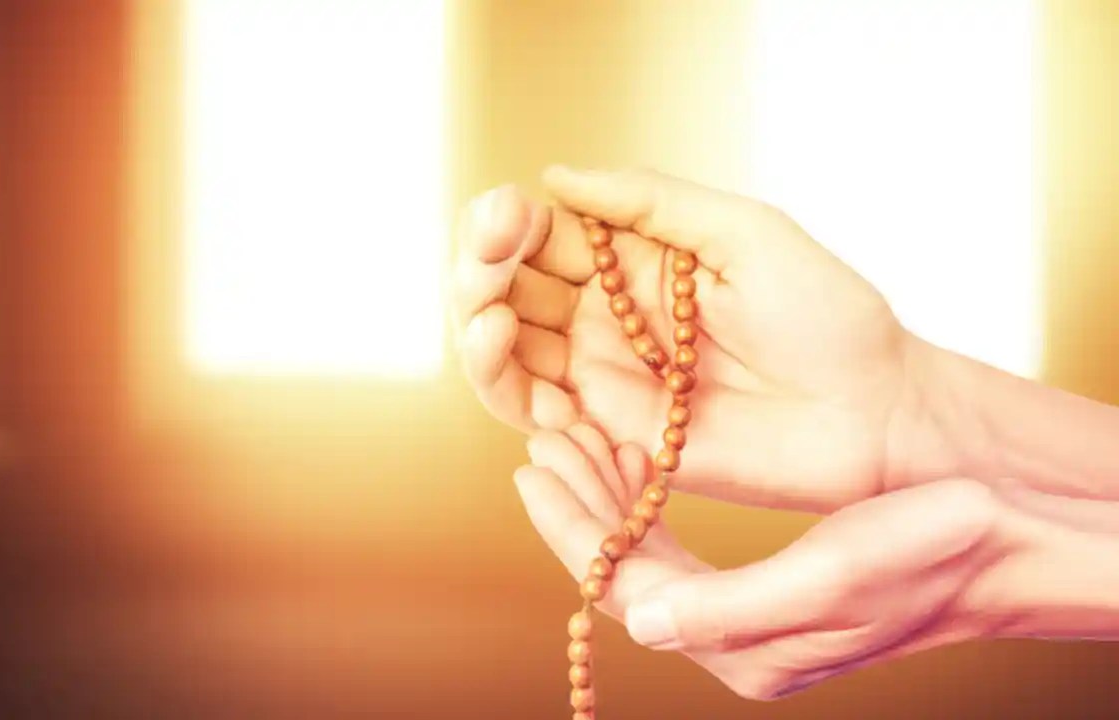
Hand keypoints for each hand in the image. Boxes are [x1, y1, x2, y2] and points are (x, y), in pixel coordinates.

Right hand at [455, 167, 960, 511]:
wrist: (874, 414)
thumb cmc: (826, 314)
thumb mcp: (743, 231)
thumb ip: (649, 201)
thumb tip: (551, 176)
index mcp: (634, 259)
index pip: (540, 235)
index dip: (505, 223)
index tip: (507, 216)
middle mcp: (606, 316)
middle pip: (508, 290)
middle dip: (478, 271)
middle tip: (488, 262)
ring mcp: (604, 375)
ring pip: (505, 351)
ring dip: (476, 328)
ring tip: (491, 316)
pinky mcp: (610, 434)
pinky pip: (532, 413)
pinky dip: (500, 387)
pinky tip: (504, 352)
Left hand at [516, 424, 1014, 699]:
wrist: (1002, 548)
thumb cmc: (925, 550)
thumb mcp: (828, 576)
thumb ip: (726, 608)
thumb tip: (637, 620)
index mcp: (742, 649)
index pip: (624, 591)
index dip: (571, 527)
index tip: (532, 464)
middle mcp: (737, 642)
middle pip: (626, 575)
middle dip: (580, 505)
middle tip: (543, 439)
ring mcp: (751, 621)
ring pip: (649, 558)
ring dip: (610, 498)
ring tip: (576, 438)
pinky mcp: (769, 593)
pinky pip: (682, 552)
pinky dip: (650, 504)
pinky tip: (637, 459)